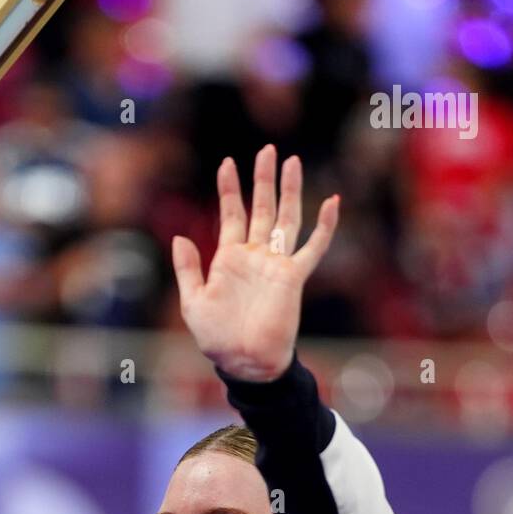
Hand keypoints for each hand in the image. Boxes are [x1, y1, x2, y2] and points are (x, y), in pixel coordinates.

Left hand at [172, 145, 338, 382]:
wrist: (244, 363)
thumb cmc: (218, 338)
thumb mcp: (193, 303)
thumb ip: (188, 270)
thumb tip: (180, 237)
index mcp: (230, 258)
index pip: (232, 213)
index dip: (229, 188)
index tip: (228, 162)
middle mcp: (255, 256)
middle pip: (262, 208)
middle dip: (263, 179)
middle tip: (267, 150)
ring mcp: (276, 265)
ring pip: (286, 219)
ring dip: (289, 191)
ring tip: (292, 161)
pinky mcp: (293, 278)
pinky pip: (313, 248)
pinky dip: (324, 227)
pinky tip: (332, 202)